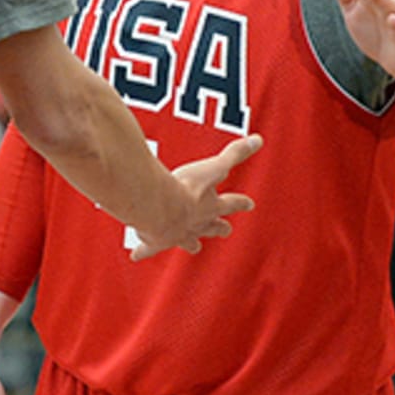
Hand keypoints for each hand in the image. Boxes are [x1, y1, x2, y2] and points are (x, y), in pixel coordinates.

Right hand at [132, 134, 262, 259]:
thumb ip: (235, 153)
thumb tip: (258, 140)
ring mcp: (177, 234)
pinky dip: (143, 251)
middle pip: (213, 227)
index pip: (232, 203)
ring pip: (188, 241)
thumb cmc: (185, 188)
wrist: (159, 205)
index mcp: (211, 206)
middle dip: (219, 228)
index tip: (250, 204)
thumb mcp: (215, 166)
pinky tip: (137, 254)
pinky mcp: (155, 240)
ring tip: (193, 246)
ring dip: (190, 242)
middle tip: (226, 230)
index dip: (241, 203)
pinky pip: (149, 247)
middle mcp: (197, 223)